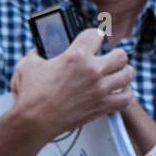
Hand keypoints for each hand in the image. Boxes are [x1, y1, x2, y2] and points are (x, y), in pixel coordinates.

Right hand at [9, 28, 134, 141]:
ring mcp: (100, 89)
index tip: (94, 40)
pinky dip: (126, 93)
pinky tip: (119, 91)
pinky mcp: (102, 106)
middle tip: (109, 58)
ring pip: (128, 74)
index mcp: (76, 56)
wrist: (34, 121)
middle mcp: (92, 71)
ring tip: (117, 73)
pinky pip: (127, 98)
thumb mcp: (28, 64)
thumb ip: (37, 52)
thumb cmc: (31, 95)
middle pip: (121, 55)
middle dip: (115, 54)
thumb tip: (41, 48)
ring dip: (124, 72)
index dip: (95, 35)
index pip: (96, 34)